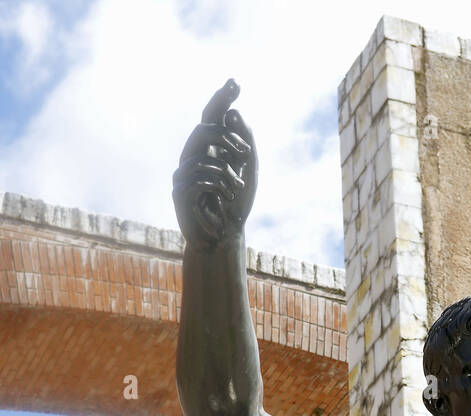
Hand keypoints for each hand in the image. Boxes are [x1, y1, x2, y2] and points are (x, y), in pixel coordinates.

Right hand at [173, 79, 256, 248]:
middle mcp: (194, 155)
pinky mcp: (180, 192)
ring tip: (239, 189)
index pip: (213, 116)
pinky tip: (226, 198)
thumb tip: (233, 112)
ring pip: (204, 156)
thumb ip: (244, 142)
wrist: (224, 238)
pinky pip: (197, 177)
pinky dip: (217, 185)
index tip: (236, 82)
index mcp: (211, 148)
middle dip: (227, 136)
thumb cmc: (236, 205)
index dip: (222, 98)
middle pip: (205, 128)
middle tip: (247, 151)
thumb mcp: (249, 172)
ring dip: (228, 173)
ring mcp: (184, 173)